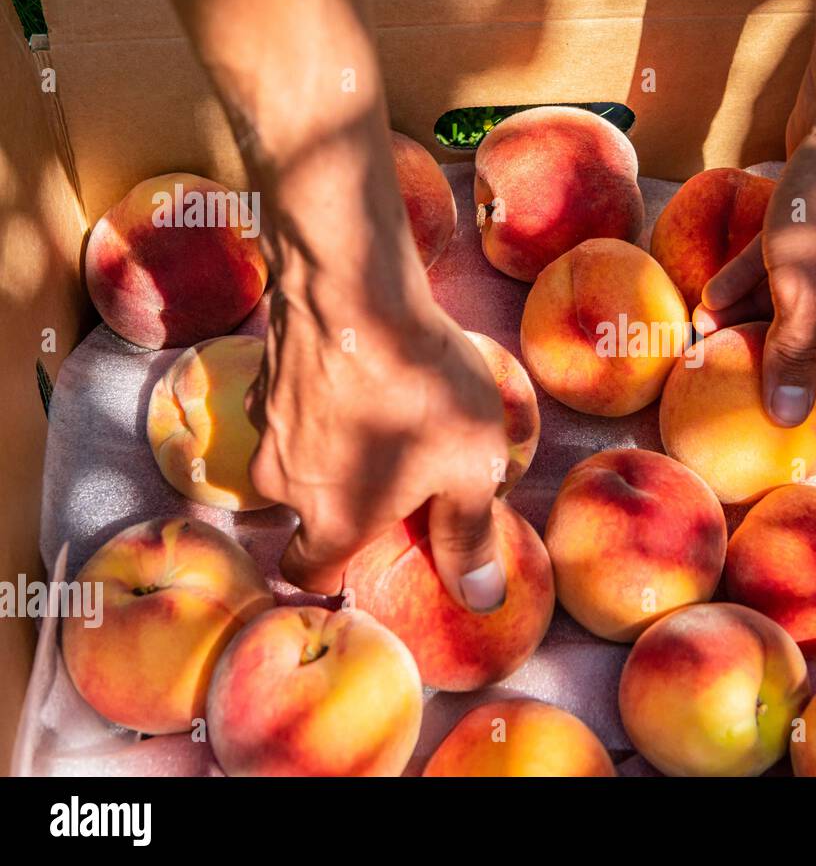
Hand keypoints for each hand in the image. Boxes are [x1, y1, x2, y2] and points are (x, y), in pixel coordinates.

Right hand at [248, 259, 508, 609]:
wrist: (354, 288)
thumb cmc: (419, 388)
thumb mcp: (469, 468)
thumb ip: (469, 536)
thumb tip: (481, 600)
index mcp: (332, 520)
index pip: (310, 573)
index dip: (335, 572)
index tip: (365, 554)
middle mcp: (282, 482)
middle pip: (304, 510)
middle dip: (339, 500)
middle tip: (389, 473)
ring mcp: (264, 425)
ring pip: (296, 454)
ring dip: (330, 446)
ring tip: (381, 412)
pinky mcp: (263, 374)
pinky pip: (291, 405)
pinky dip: (318, 400)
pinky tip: (358, 372)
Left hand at [693, 123, 815, 421]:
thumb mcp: (808, 290)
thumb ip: (794, 352)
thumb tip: (787, 417)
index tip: (796, 418)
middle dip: (783, 356)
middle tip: (737, 379)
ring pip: (802, 294)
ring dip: (756, 315)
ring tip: (706, 338)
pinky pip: (785, 258)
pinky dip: (752, 276)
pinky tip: (708, 294)